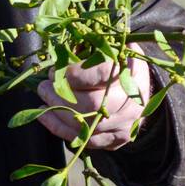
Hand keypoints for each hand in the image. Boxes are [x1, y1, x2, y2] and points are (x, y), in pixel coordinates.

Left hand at [35, 54, 150, 150]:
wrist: (142, 93)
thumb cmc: (123, 65)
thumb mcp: (115, 48)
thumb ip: (94, 45)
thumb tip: (64, 48)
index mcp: (133, 74)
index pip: (102, 74)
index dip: (75, 73)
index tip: (57, 70)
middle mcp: (132, 103)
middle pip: (91, 104)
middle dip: (61, 95)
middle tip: (44, 86)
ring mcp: (125, 125)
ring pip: (86, 125)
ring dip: (57, 112)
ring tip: (43, 97)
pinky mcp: (116, 140)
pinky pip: (85, 140)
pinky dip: (60, 129)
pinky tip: (45, 115)